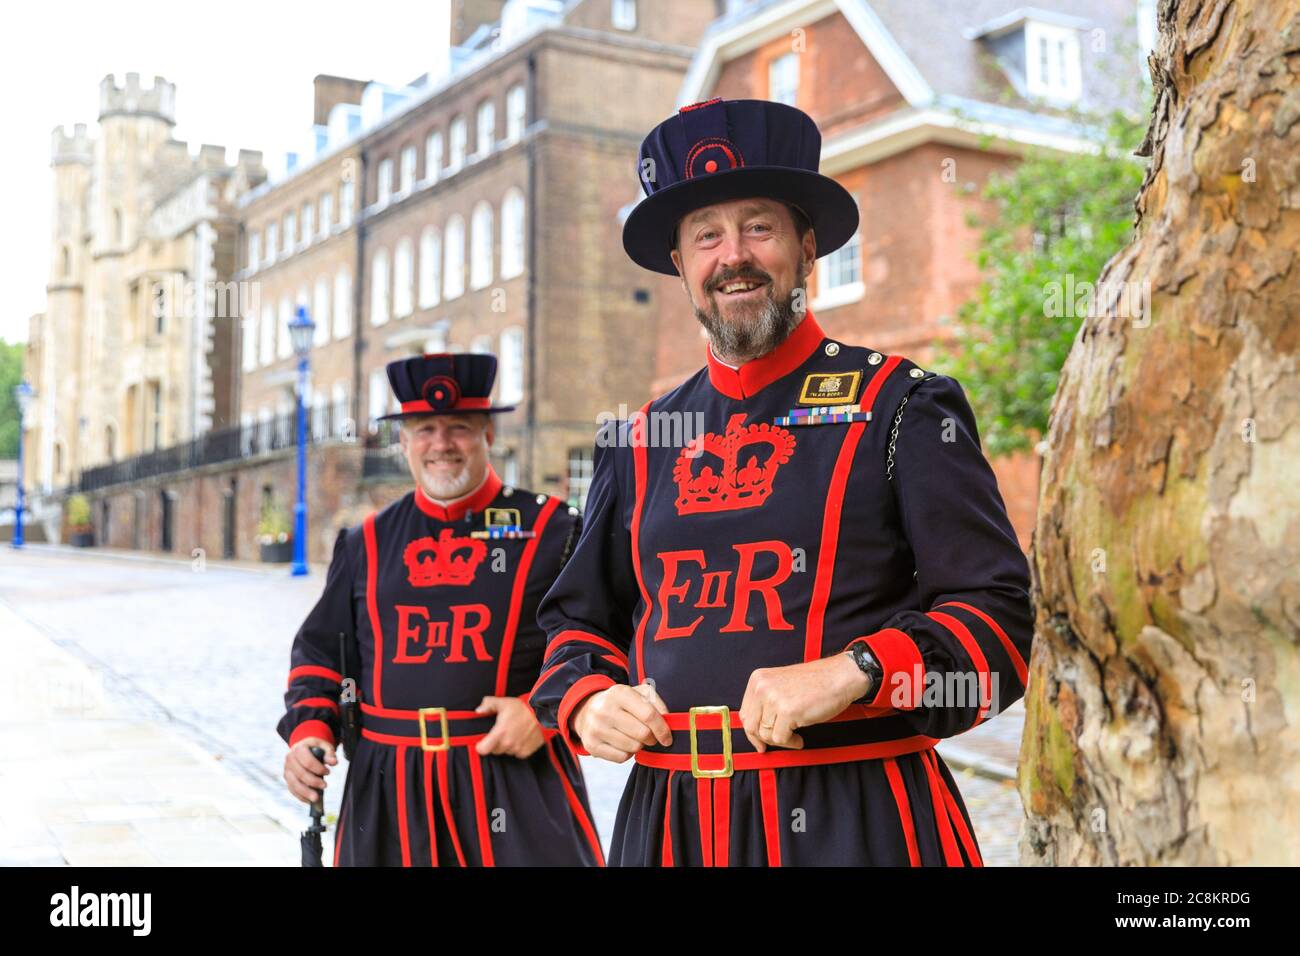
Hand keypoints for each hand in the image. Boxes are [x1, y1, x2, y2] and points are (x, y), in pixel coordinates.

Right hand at [284, 737, 337, 803]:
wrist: (304, 748)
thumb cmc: (316, 748)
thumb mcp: (324, 746)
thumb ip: (329, 753)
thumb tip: (334, 762)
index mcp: (299, 749)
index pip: (308, 761)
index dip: (318, 769)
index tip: (328, 772)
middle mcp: (290, 759)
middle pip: (300, 774)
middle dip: (313, 782)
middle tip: (325, 786)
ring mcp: (287, 769)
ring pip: (294, 784)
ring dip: (305, 792)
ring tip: (316, 798)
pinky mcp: (286, 778)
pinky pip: (292, 789)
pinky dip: (300, 796)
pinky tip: (309, 800)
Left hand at [475, 696, 545, 757]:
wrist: (543, 713)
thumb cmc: (523, 707)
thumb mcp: (503, 702)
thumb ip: (488, 705)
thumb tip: (478, 711)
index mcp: (499, 732)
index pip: (483, 749)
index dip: (481, 746)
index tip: (483, 741)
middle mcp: (508, 743)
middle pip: (494, 751)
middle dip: (495, 743)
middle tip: (501, 733)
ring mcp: (517, 749)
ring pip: (506, 752)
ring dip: (507, 746)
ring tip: (512, 733)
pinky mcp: (526, 752)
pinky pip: (517, 753)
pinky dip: (517, 748)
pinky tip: (520, 737)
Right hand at [571, 681, 671, 762]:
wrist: (588, 710)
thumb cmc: (621, 703)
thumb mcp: (638, 694)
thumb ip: (657, 703)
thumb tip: (668, 720)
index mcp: (619, 693)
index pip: (649, 715)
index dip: (662, 729)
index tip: (668, 738)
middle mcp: (605, 709)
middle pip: (643, 734)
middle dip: (651, 738)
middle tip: (648, 735)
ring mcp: (596, 728)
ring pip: (633, 747)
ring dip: (639, 745)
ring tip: (632, 736)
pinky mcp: (591, 745)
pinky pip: (621, 758)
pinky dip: (627, 753)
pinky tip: (622, 743)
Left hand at [739, 654, 869, 751]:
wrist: (839, 676)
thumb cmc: (816, 682)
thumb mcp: (781, 685)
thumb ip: (766, 702)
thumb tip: (756, 729)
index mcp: (758, 679)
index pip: (745, 713)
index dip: (752, 731)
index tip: (759, 741)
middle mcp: (762, 687)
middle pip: (751, 726)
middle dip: (764, 739)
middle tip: (778, 741)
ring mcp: (774, 698)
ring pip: (765, 734)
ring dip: (781, 740)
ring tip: (794, 736)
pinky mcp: (788, 711)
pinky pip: (780, 738)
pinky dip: (791, 743)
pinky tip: (799, 738)